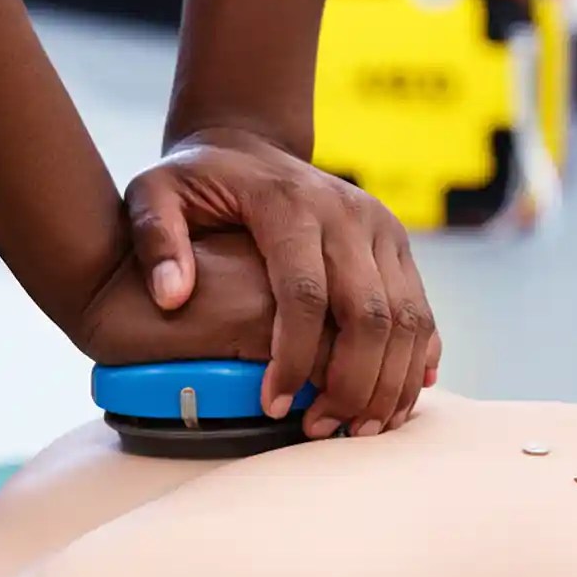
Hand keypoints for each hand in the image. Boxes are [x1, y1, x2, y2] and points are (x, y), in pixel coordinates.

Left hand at [123, 127, 441, 437]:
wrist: (247, 143)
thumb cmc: (197, 180)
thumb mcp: (154, 192)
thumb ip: (155, 239)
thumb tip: (172, 297)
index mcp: (291, 203)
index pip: (305, 293)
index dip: (294, 358)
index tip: (272, 406)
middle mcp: (348, 212)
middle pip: (370, 314)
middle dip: (351, 384)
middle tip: (322, 432)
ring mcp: (381, 226)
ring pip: (408, 318)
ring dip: (389, 383)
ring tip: (358, 430)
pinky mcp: (397, 243)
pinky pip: (421, 309)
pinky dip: (415, 360)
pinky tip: (393, 401)